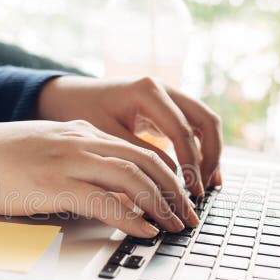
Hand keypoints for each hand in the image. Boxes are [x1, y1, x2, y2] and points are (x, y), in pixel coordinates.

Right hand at [0, 120, 199, 236]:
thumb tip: (108, 189)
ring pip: (134, 178)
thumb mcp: (49, 150)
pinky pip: (104, 201)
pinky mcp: (54, 183)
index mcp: (84, 133)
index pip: (141, 151)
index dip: (170, 176)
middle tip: (190, 216)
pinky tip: (144, 231)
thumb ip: (80, 161)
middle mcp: (83, 141)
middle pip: (147, 162)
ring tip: (176, 226)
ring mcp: (69, 160)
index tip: (183, 198)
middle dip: (176, 192)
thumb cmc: (0, 157)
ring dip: (162, 205)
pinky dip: (131, 218)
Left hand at [36, 76, 223, 195]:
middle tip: (205, 189)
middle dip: (211, 157)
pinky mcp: (167, 108)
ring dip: (210, 153)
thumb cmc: (80, 111)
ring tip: (209, 185)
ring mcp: (169, 96)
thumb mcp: (105, 135)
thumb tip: (170, 180)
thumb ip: (138, 155)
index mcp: (147, 91)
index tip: (191, 190)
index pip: (182, 130)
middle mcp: (164, 89)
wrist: (68, 96)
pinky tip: (199, 174)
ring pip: (205, 123)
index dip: (191, 163)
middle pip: (206, 121)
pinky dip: (201, 149)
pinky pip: (194, 127)